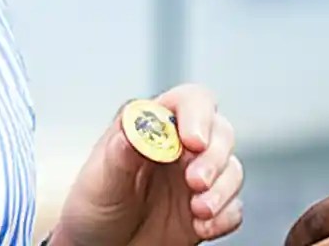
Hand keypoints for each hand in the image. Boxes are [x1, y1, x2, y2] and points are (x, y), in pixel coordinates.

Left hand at [50, 84, 243, 245]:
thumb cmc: (95, 207)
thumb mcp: (98, 182)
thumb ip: (119, 155)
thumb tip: (135, 129)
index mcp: (155, 125)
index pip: (189, 101)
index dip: (197, 115)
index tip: (193, 142)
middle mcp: (183, 146)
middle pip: (220, 132)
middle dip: (214, 158)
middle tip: (196, 182)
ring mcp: (199, 176)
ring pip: (232, 168)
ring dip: (222, 189)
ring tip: (200, 211)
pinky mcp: (211, 207)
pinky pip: (234, 206)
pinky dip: (225, 216)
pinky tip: (204, 226)